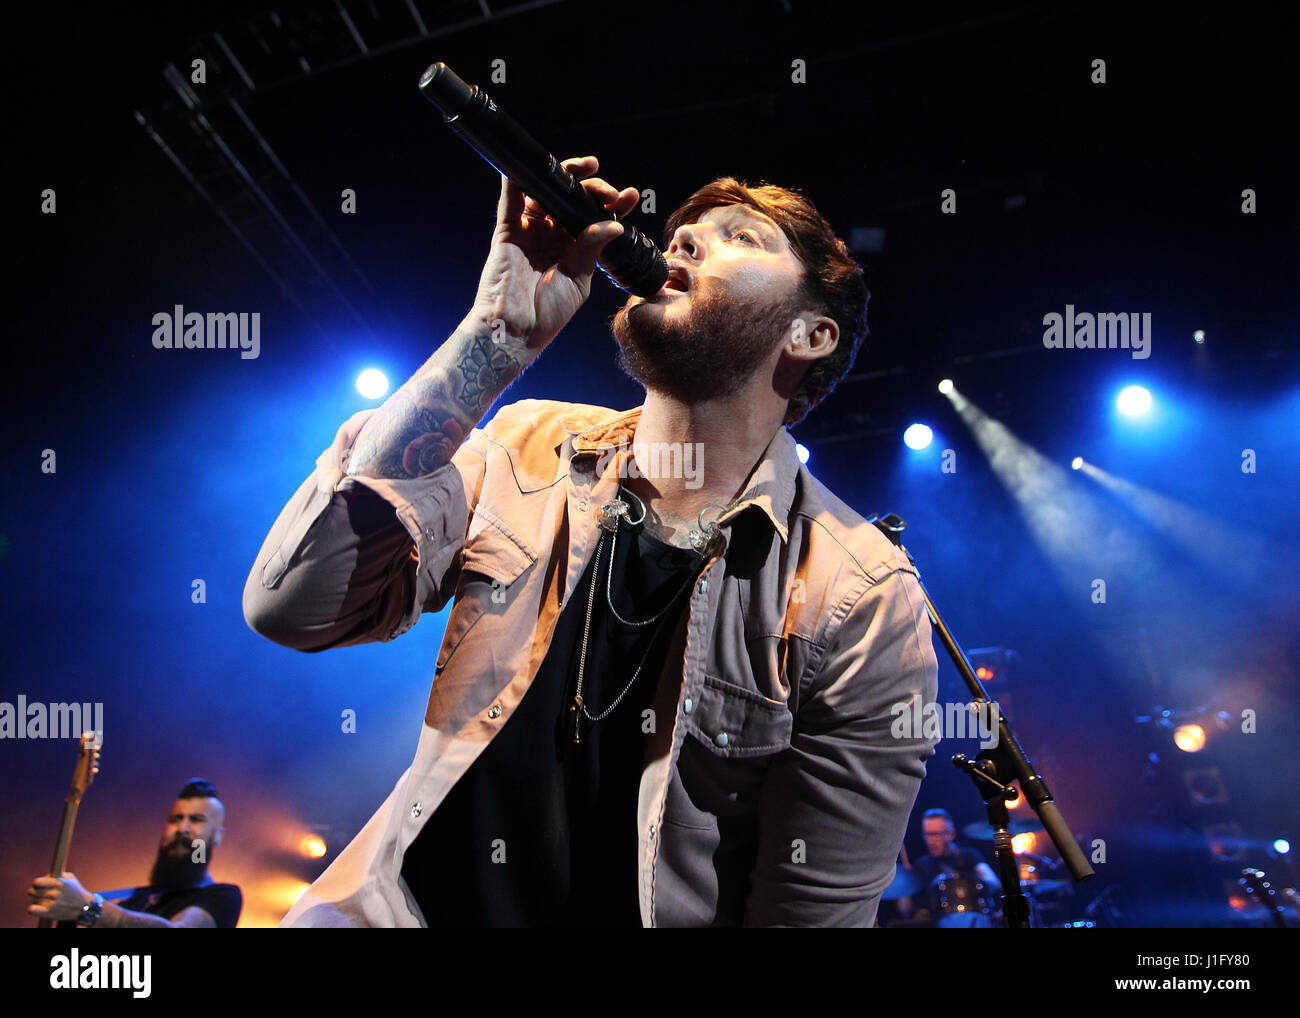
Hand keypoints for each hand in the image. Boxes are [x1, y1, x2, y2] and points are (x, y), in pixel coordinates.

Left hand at [27, 871, 90, 920]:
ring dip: (37, 900)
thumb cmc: (75, 891)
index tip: (39, 885)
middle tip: (41, 893)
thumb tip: (44, 877)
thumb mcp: (70, 878)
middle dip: (35, 891)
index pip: (37, 882)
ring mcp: (51, 904)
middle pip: (32, 891)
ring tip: (46, 901)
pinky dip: (33, 909)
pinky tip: (35, 908)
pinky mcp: (49, 914)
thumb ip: (57, 875)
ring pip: (33, 900)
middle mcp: (54, 893)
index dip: (37, 883)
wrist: (83, 908)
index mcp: (59, 883)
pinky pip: (32, 910)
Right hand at [469, 155, 639, 348]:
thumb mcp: (579, 279)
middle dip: (593, 188)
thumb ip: (592, 249)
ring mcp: (530, 230)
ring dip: (566, 176)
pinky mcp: (508, 231)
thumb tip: (613, 223)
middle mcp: (552, 235)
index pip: (594, 218)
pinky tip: (533, 164)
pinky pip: (511, 200)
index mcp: (572, 248)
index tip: (630, 196)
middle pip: (572, 200)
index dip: (612, 204)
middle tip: (609, 191)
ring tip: (587, 170)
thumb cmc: (547, 313)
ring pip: (546, 192)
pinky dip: (518, 179)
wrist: (516, 331)